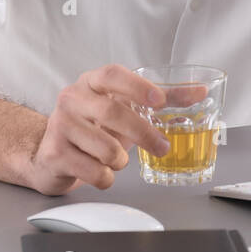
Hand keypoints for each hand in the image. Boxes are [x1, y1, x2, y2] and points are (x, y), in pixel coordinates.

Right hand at [27, 65, 171, 194]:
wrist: (51, 153)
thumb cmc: (95, 126)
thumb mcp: (125, 108)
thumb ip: (163, 99)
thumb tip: (199, 92)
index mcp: (90, 82)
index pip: (112, 74)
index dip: (137, 86)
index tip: (160, 100)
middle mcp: (71, 99)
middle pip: (112, 113)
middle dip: (143, 133)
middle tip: (162, 146)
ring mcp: (60, 126)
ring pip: (106, 149)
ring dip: (121, 160)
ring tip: (115, 157)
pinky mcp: (55, 154)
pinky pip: (95, 172)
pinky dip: (106, 177)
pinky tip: (99, 169)